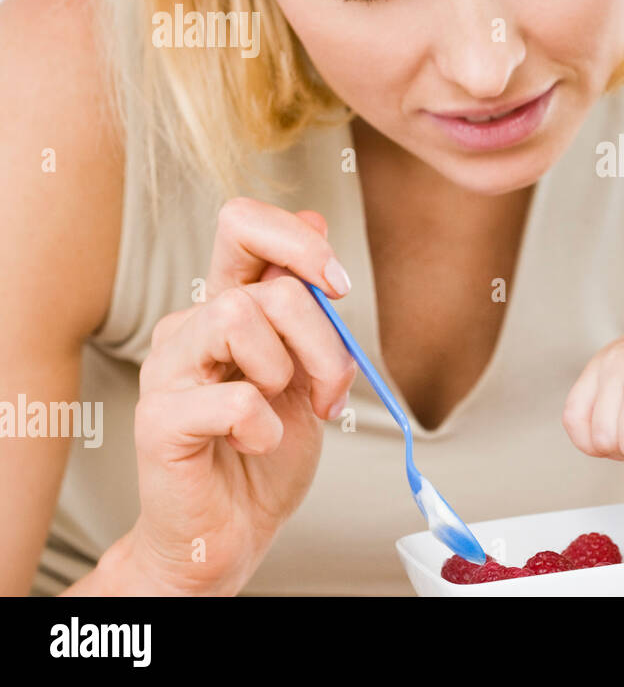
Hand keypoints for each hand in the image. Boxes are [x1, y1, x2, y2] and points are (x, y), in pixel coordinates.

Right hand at [123, 197, 357, 594]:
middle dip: (323, 341)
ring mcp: (167, 368)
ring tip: (278, 416)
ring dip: (288, 376)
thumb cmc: (269, 450)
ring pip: (242, 319)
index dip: (297, 241)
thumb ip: (308, 305)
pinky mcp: (158, 419)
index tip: (338, 287)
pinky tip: (253, 444)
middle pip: (267, 286)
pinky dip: (264, 428)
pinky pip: (235, 398)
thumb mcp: (309, 368)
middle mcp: (190, 326)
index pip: (243, 225)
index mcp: (228, 305)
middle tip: (328, 391)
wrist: (234, 530)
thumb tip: (317, 221)